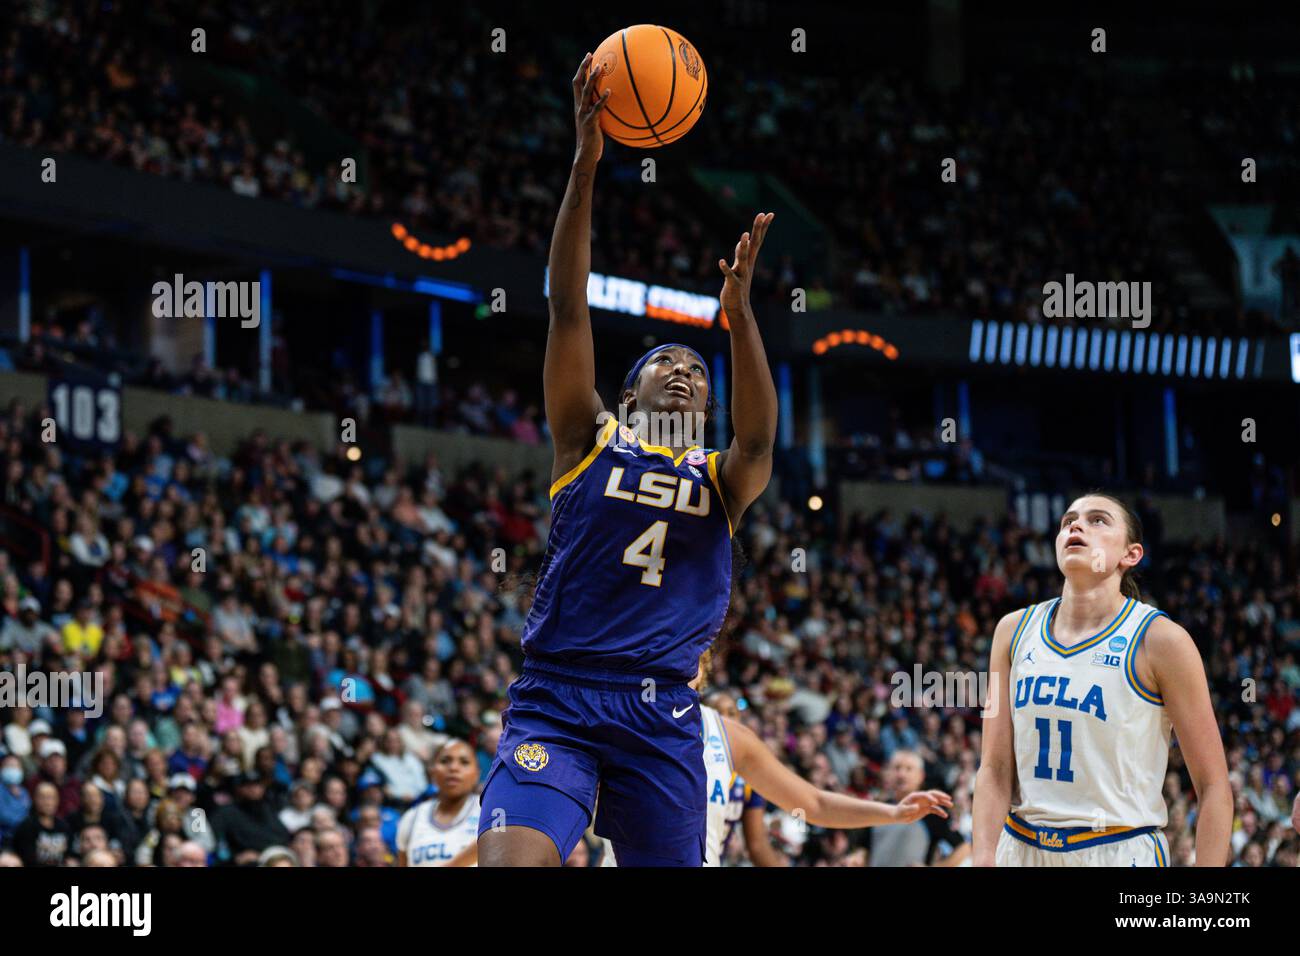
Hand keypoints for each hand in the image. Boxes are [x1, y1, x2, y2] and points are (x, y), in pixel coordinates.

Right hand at [572, 52, 610, 168]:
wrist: (586, 156)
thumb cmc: (593, 140)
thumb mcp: (596, 123)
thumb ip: (601, 111)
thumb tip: (615, 104)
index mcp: (579, 105)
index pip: (577, 83)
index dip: (581, 69)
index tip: (588, 56)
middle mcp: (579, 107)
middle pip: (578, 83)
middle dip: (583, 67)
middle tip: (590, 55)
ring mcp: (583, 114)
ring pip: (586, 92)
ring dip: (592, 78)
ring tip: (600, 67)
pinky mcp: (590, 123)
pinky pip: (596, 108)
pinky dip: (602, 99)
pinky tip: (610, 92)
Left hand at [718, 212, 773, 320]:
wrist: (738, 309)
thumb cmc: (737, 287)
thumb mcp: (740, 267)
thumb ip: (742, 252)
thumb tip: (746, 238)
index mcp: (750, 261)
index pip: (758, 240)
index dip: (763, 227)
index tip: (769, 213)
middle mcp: (748, 266)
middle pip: (754, 245)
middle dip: (758, 229)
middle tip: (763, 215)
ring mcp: (742, 275)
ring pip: (743, 259)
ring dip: (743, 247)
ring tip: (744, 235)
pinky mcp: (733, 285)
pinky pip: (729, 275)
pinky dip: (726, 269)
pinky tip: (721, 262)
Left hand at [891, 789, 952, 823]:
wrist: (899, 815)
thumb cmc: (899, 812)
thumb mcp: (903, 811)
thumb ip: (909, 808)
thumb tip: (917, 807)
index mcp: (915, 796)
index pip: (925, 794)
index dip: (930, 798)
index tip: (935, 803)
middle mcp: (921, 798)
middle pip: (933, 794)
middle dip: (941, 796)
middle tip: (949, 798)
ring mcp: (924, 803)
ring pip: (936, 801)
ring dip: (943, 802)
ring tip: (951, 805)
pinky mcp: (926, 809)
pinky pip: (935, 809)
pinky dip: (940, 812)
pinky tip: (945, 816)